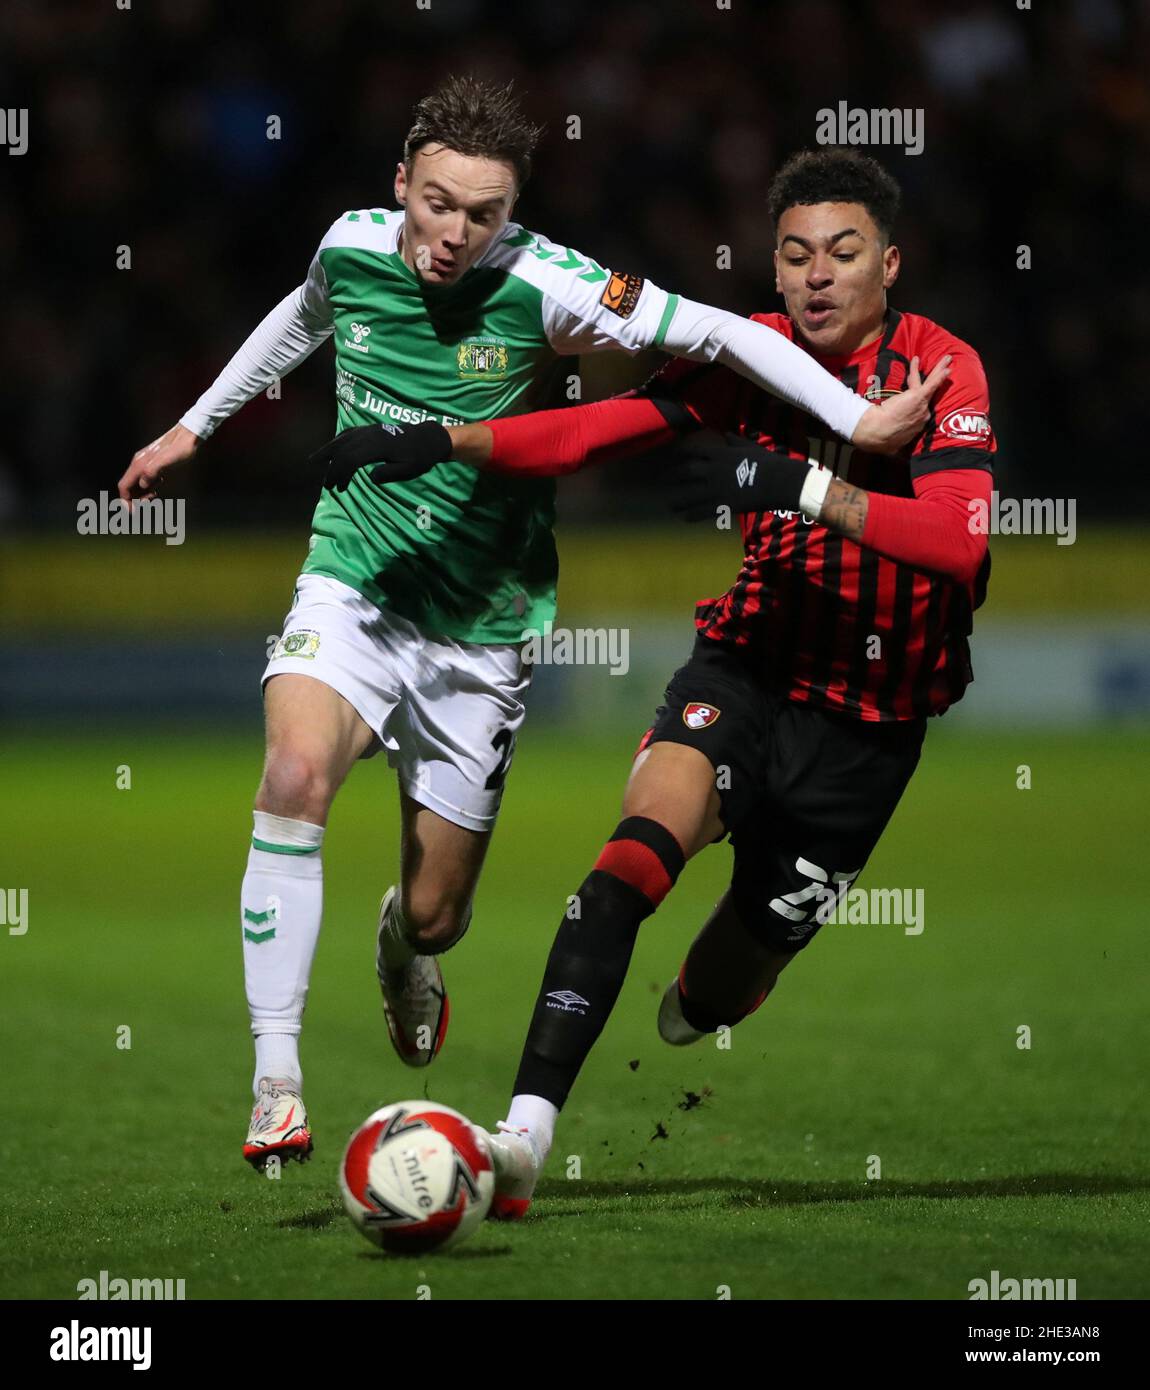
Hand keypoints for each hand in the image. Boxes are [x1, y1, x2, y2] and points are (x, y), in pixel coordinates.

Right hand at [118, 423, 199, 501]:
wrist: (189, 436)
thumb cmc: (180, 448)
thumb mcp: (167, 461)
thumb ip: (152, 471)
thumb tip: (143, 484)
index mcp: (139, 464)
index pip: (124, 486)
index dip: (126, 501)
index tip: (133, 511)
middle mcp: (138, 463)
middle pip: (129, 487)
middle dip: (135, 499)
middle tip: (150, 502)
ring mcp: (145, 463)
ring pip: (137, 483)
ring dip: (142, 493)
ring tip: (155, 495)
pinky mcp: (153, 463)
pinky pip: (145, 478)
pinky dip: (148, 487)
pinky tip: (159, 485)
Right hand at [309, 420, 451, 490]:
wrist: (427, 438)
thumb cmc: (419, 457)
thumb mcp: (409, 469)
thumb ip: (389, 473)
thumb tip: (370, 477)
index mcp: (377, 446)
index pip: (350, 459)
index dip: (340, 474)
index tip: (338, 488)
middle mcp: (369, 435)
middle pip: (343, 450)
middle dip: (332, 469)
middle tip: (327, 486)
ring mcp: (368, 430)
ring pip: (342, 439)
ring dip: (328, 451)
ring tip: (314, 461)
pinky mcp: (369, 429)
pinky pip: (348, 433)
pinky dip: (337, 441)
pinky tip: (332, 449)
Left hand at [667, 432, 809, 521]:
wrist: (778, 481)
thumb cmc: (767, 462)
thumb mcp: (750, 447)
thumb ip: (735, 441)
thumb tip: (726, 433)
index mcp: (719, 454)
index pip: (693, 451)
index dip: (680, 454)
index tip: (671, 456)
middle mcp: (712, 470)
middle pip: (686, 472)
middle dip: (672, 476)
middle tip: (663, 481)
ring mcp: (716, 489)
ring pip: (690, 495)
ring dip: (678, 500)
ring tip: (671, 505)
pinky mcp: (722, 505)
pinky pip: (702, 511)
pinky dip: (692, 515)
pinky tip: (685, 518)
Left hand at [850, 355, 949, 455]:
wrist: (879, 432)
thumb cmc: (881, 438)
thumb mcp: (891, 445)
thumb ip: (895, 447)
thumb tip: (893, 455)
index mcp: (917, 425)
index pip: (919, 406)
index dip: (918, 396)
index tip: (917, 389)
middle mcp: (923, 415)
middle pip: (929, 394)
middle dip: (938, 381)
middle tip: (947, 371)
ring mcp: (922, 406)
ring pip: (932, 385)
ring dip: (940, 370)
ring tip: (947, 358)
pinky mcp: (919, 397)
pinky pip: (932, 383)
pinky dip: (939, 374)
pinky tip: (947, 366)